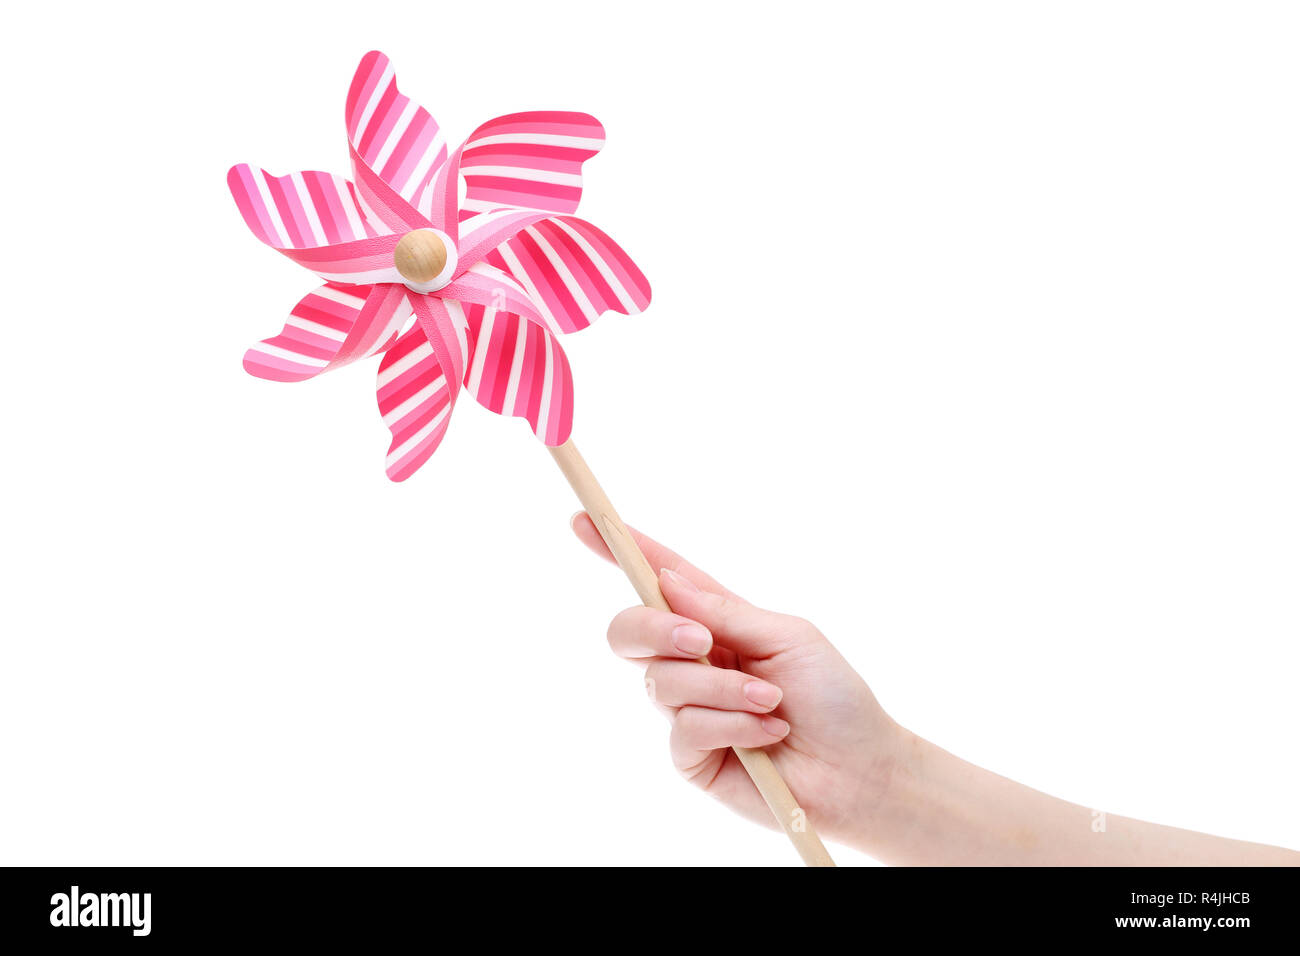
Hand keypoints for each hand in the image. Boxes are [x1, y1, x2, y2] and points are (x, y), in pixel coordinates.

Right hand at [571, 513, 903, 843]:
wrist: (859, 770)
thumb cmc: (833, 696)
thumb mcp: (787, 636)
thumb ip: (724, 613)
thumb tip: (664, 584)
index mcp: (715, 622)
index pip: (660, 581)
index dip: (619, 550)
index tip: (583, 521)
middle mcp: (692, 662)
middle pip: (629, 631)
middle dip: (655, 630)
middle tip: (700, 640)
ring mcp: (688, 709)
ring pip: (663, 682)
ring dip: (722, 688)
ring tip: (771, 701)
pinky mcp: (691, 756)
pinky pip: (685, 729)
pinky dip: (731, 724)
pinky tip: (766, 734)